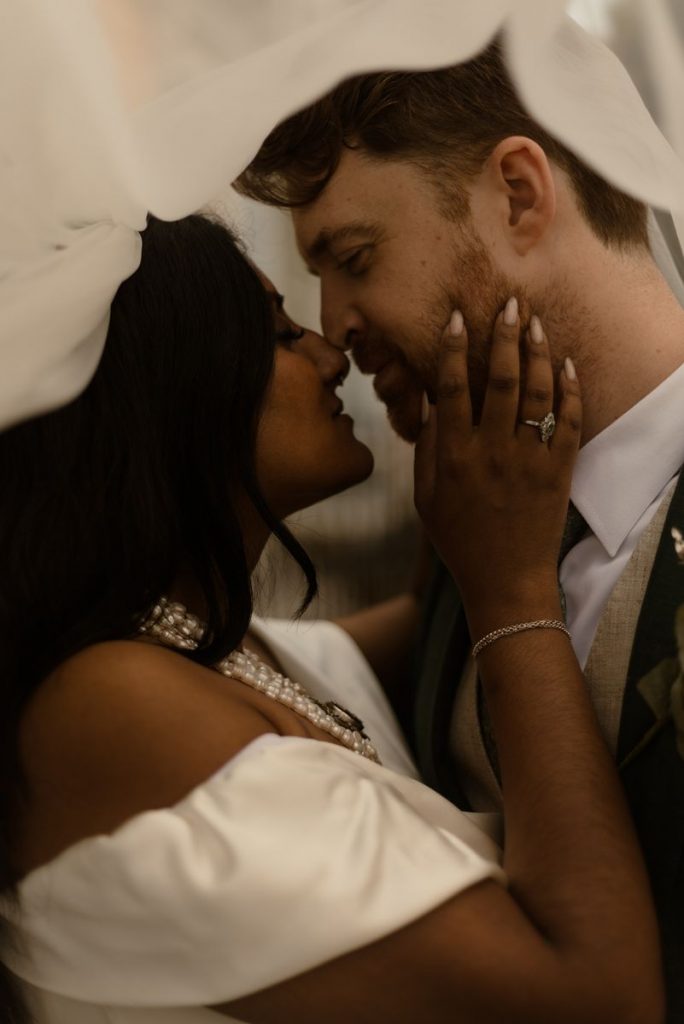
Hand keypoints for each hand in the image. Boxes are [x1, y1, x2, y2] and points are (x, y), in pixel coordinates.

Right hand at [414, 301, 580, 631]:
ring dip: (538, 353)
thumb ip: (425, 448)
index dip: (456, 348)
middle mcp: (492, 451)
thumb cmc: (459, 540)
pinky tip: (567, 364)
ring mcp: (529, 460)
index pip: (454, 387)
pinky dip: (569, 390)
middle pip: (501, 379)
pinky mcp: (558, 471)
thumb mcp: (425, 498)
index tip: (459, 317)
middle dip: (505, 335)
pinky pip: (567, 422)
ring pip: (537, 393)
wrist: (506, 580)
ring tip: (536, 322)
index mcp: (454, 456)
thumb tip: (427, 401)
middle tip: (509, 302)